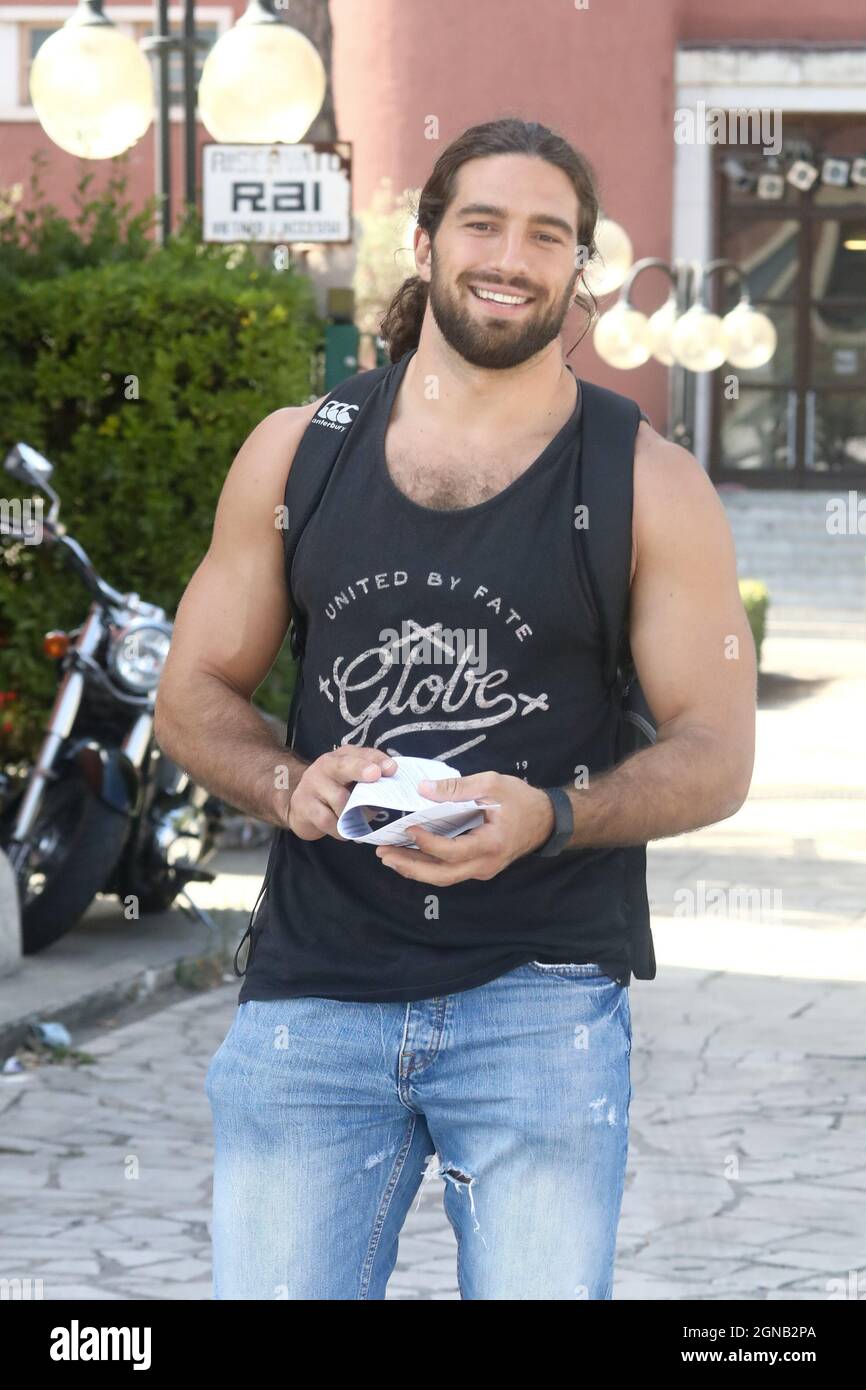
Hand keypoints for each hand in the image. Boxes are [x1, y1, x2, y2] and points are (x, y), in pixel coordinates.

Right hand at [288, 747, 396, 840]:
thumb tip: (394, 794)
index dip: (378, 760)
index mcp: (344, 756)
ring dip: (355, 815)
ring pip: (339, 799)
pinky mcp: (304, 805)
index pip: (364, 754)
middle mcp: (327, 765)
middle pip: (344, 766)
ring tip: (361, 823)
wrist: (301, 807)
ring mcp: (312, 784)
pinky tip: (346, 832)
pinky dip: (340, 829)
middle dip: (361, 769)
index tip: (392, 768)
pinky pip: (327, 820)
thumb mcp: (353, 783)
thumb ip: (372, 784)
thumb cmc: (336, 793)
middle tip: (375, 774)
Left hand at [374, 771, 555, 885]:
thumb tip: (422, 789)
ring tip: (389, 857)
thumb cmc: (521, 799)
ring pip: (443, 877)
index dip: (428, 843)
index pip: (452, 852)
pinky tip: (409, 856)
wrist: (546, 820)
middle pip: (442, 875)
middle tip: (383, 854)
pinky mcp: (479, 868)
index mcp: (491, 844)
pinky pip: (450, 872)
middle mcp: (485, 864)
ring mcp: (482, 870)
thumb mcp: (492, 784)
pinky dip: (427, 866)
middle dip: (410, 866)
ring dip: (414, 869)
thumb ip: (457, 787)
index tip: (408, 827)